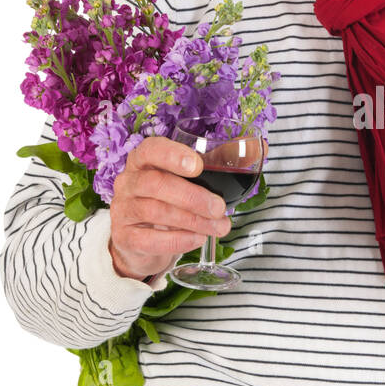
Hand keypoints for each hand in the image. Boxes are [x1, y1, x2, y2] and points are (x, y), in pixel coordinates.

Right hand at [108, 136, 232, 282]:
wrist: (142, 239)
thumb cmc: (171, 200)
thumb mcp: (189, 180)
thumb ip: (220, 162)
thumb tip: (260, 145)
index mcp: (144, 160)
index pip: (151, 149)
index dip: (173, 155)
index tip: (198, 166)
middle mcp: (129, 181)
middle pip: (155, 183)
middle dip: (192, 196)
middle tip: (218, 208)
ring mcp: (123, 209)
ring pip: (154, 211)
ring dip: (192, 220)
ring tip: (218, 227)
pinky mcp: (124, 237)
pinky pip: (148, 239)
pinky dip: (176, 240)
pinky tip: (196, 240)